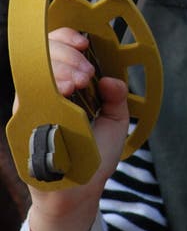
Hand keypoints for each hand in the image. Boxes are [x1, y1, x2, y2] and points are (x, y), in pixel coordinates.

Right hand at [18, 27, 129, 230]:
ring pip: (35, 70)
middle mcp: (47, 90)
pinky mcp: (25, 121)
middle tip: (87, 74)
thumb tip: (112, 79)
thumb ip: (117, 97)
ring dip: (60, 67)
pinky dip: (47, 86)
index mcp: (67, 83)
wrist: (78, 192)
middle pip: (44, 53)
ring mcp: (34, 104)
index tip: (85, 44)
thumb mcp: (115, 122)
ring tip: (80, 82)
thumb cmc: (94, 154)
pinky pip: (28, 94)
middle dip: (68, 55)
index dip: (67, 38)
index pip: (57, 48)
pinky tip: (64, 90)